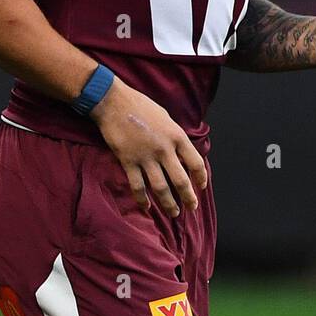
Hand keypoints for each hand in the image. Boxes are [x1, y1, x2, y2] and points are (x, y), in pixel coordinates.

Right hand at [89, 79, 206, 217]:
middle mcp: (164, 149)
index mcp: (177, 136)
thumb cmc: (141, 106)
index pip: (196, 162)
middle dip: (188, 198)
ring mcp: (146, 157)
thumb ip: (174, 137)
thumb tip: (181, 154)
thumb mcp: (166, 118)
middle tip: (191, 208)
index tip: (201, 187)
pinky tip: (146, 207)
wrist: (114, 102)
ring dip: (168, 204)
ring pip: (161, 188)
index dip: (201, 178)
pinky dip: (142, 200)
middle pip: (181, 180)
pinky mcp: (128, 162)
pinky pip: (138, 186)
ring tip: (174, 213)